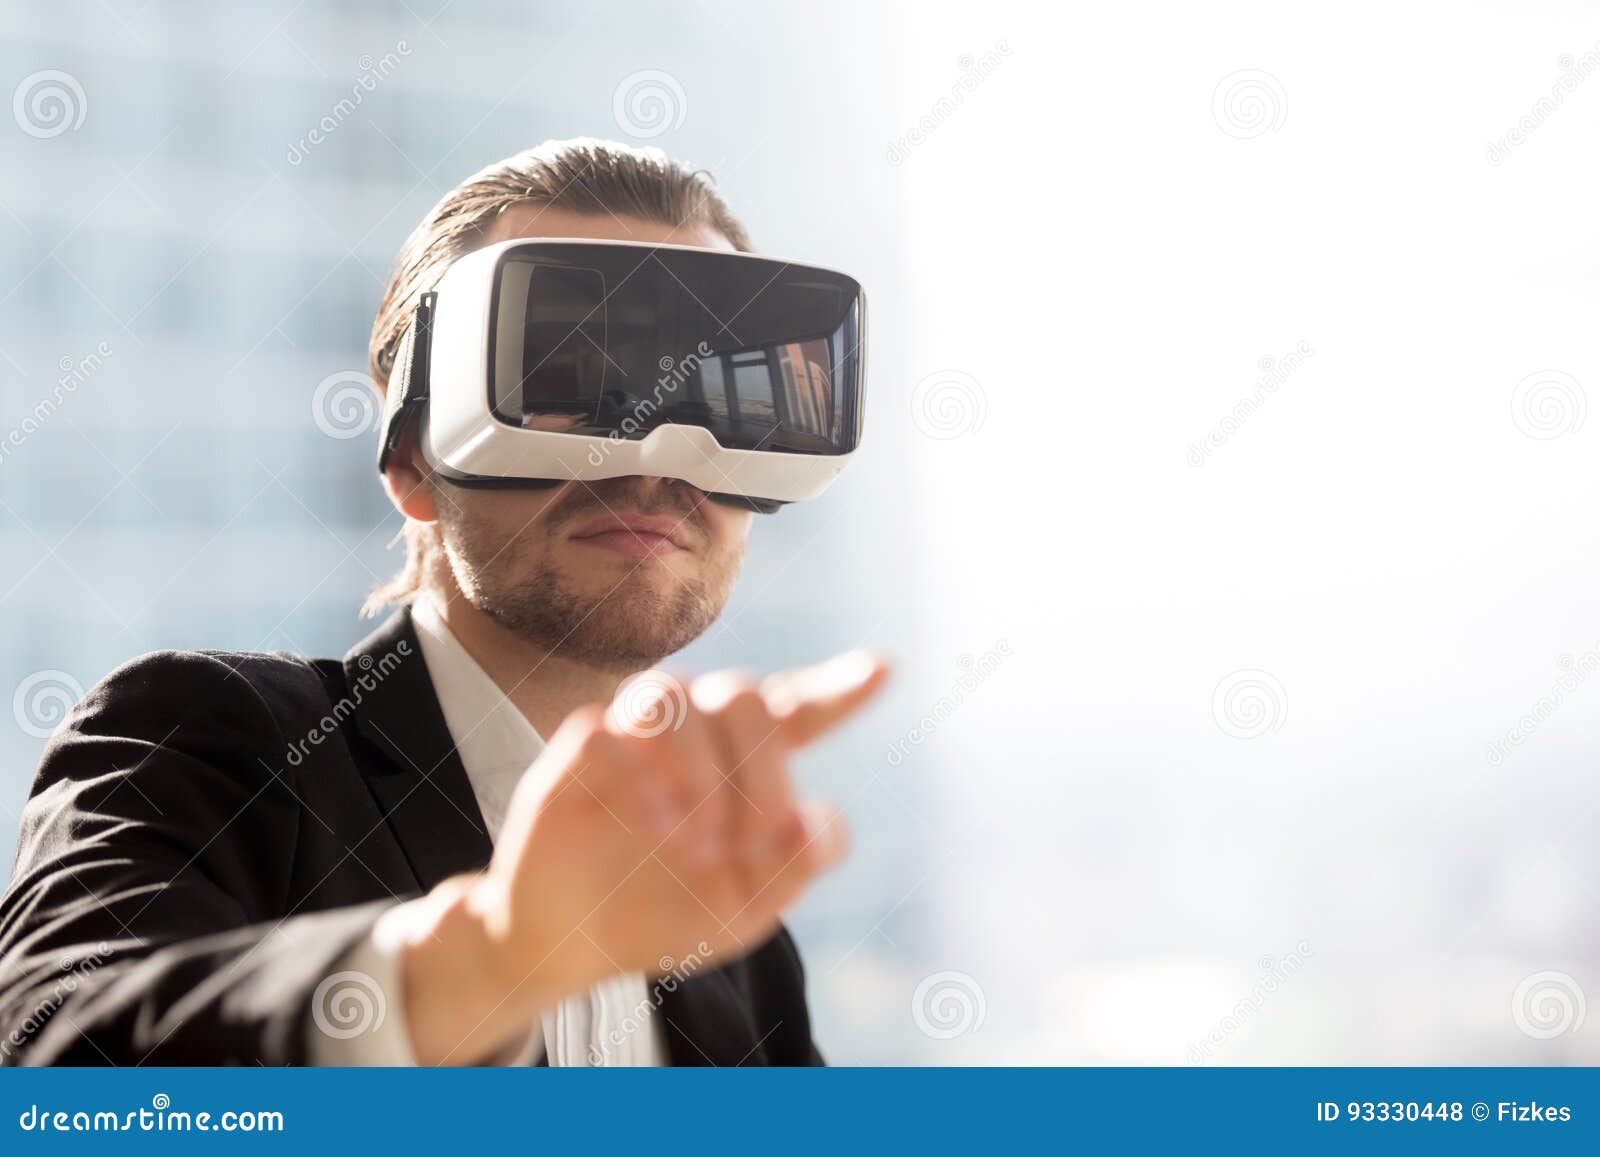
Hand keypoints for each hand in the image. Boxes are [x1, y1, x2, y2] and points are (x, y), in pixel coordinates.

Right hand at [401, 650, 888, 1063]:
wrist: (575, 946)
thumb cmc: (668, 912)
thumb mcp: (743, 910)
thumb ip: (792, 868)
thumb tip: (814, 822)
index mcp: (744, 762)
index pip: (798, 708)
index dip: (839, 688)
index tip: (883, 671)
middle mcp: (693, 735)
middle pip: (741, 695)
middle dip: (764, 767)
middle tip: (760, 841)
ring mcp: (632, 739)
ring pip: (670, 696)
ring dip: (700, 769)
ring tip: (701, 845)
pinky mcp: (575, 755)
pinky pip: (602, 728)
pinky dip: (638, 775)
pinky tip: (655, 830)